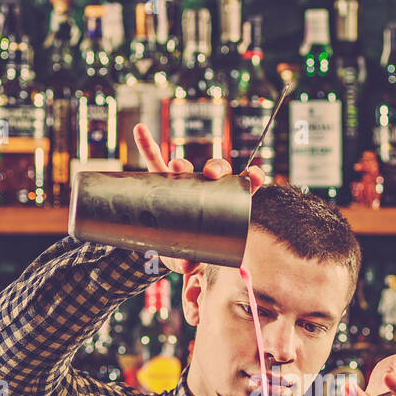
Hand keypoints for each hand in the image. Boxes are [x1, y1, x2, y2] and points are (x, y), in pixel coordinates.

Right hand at [132, 124, 266, 274]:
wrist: (166, 245)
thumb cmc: (188, 251)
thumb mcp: (193, 257)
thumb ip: (193, 261)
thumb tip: (188, 267)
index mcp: (223, 203)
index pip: (243, 187)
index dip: (251, 179)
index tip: (254, 174)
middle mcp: (205, 188)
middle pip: (215, 171)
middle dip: (216, 168)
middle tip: (211, 174)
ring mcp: (183, 183)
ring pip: (185, 167)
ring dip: (182, 164)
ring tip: (178, 167)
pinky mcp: (161, 182)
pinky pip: (153, 161)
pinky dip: (147, 145)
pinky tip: (141, 129)